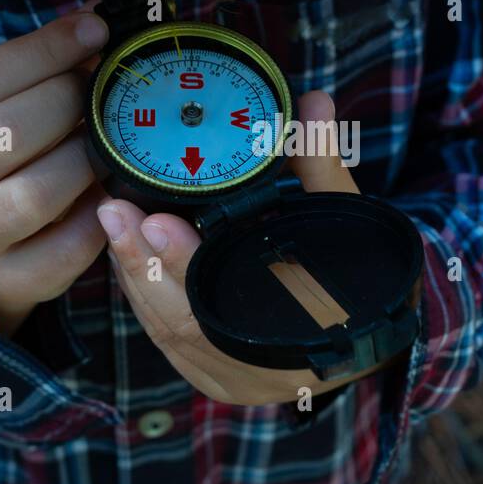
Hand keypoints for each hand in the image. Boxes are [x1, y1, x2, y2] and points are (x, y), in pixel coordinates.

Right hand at [0, 0, 111, 336]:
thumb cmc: (12, 163)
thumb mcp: (11, 109)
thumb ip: (47, 68)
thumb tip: (100, 16)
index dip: (46, 48)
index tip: (97, 29)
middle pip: (5, 132)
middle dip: (68, 105)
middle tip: (105, 95)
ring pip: (33, 194)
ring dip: (83, 164)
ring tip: (109, 149)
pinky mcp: (10, 279)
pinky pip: (65, 248)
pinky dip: (98, 219)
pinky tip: (110, 198)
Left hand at [96, 90, 393, 405]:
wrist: (369, 343)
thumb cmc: (359, 280)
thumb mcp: (341, 220)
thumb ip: (320, 164)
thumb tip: (314, 103)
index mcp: (300, 331)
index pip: (230, 300)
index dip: (185, 263)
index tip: (154, 219)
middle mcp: (262, 368)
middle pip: (186, 321)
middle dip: (144, 262)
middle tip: (116, 211)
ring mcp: (235, 380)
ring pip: (169, 333)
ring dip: (136, 277)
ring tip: (113, 222)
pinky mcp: (215, 380)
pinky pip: (167, 343)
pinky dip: (145, 300)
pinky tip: (127, 259)